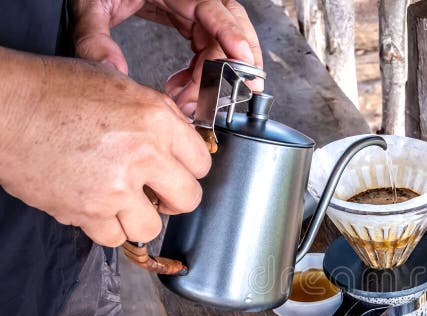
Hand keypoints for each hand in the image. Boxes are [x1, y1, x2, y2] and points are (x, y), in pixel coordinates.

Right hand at [0, 49, 210, 245]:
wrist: (5, 107)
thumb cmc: (53, 91)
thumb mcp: (119, 86)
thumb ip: (156, 116)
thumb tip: (179, 140)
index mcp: (157, 119)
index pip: (202, 163)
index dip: (189, 170)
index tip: (176, 172)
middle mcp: (144, 154)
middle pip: (188, 199)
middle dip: (174, 200)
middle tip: (157, 194)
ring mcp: (116, 186)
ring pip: (151, 227)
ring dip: (137, 218)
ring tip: (120, 201)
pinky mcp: (88, 210)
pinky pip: (113, 238)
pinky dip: (105, 227)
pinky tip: (94, 206)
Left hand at [72, 0, 263, 114]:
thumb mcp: (89, 4)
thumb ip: (94, 36)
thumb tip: (115, 71)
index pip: (215, 10)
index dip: (233, 36)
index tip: (243, 62)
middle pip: (231, 27)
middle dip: (233, 66)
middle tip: (223, 98)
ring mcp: (191, 8)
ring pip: (223, 42)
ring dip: (216, 76)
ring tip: (195, 100)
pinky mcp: (187, 19)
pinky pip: (208, 46)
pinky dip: (202, 72)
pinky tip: (183, 87)